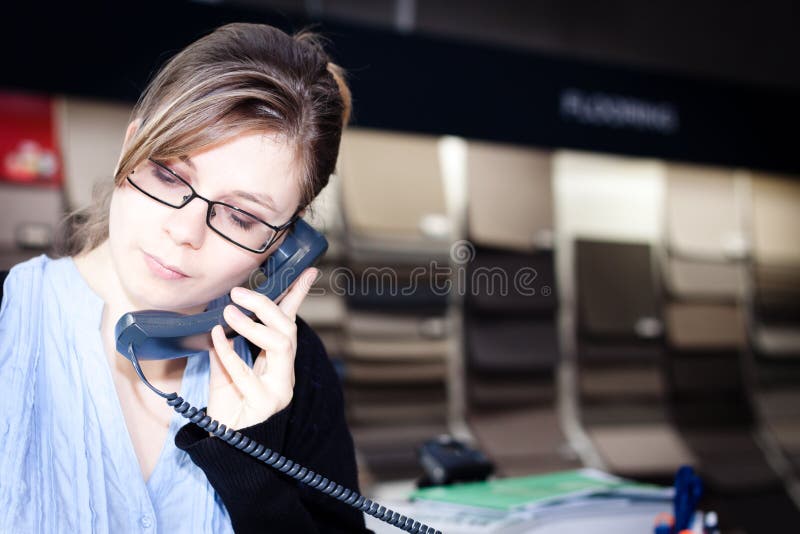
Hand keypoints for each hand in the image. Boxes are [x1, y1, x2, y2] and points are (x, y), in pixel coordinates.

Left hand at [205, 267, 317, 430]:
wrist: (225, 448)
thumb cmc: (227, 409)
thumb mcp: (227, 370)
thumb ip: (229, 346)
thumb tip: (223, 316)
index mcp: (278, 363)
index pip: (290, 323)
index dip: (298, 296)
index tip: (307, 270)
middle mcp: (284, 373)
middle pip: (287, 330)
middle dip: (267, 307)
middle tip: (239, 293)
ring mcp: (278, 389)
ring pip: (280, 346)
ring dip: (254, 326)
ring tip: (228, 314)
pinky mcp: (264, 405)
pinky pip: (248, 374)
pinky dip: (230, 353)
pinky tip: (215, 338)